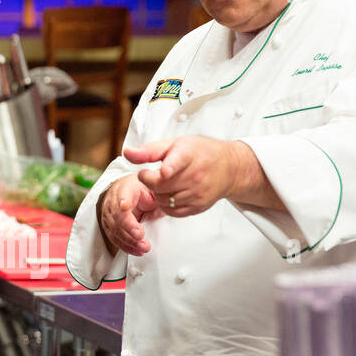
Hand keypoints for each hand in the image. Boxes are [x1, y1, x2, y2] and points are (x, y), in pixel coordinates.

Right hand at [97, 173, 159, 256]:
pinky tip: (136, 250)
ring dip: (129, 241)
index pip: (122, 195)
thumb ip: (159, 197)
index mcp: (125, 188)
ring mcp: (109, 213)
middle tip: (142, 239)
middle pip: (117, 216)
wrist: (131, 191)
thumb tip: (168, 204)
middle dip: (129, 230)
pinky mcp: (109, 225)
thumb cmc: (142, 190)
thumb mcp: (153, 189)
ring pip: (114, 230)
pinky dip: (126, 246)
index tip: (125, 207)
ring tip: (143, 248)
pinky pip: (114, 238)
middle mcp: (113, 200)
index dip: (122, 201)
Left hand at [124, 135, 244, 216]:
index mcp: (188, 155)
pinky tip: (170, 193)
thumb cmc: (199, 152)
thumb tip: (127, 153)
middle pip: (161, 185)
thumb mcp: (175, 144)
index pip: (177, 163)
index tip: (163, 171)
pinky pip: (172, 211)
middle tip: (151, 174)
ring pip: (164, 200)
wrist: (229, 168)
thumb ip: (150, 150)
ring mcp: (197, 193)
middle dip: (149, 181)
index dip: (169, 168)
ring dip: (157, 193)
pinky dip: (165, 204)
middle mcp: (195, 176)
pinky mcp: (198, 207)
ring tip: (164, 183)